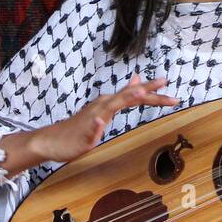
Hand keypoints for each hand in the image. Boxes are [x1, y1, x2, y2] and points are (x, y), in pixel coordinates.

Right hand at [28, 73, 180, 164]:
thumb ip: (122, 98)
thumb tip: (138, 82)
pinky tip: (100, 121)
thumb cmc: (80, 128)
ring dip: (125, 98)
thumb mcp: (105, 111)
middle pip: (128, 95)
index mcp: (109, 103)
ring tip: (141, 93)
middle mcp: (102, 106)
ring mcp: (92, 118)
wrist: (53, 141)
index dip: (152, 89)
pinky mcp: (83, 132)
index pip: (134, 93)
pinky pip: (90, 128)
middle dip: (147, 89)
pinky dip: (96, 124)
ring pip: (111, 106)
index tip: (168, 84)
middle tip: (164, 81)